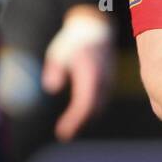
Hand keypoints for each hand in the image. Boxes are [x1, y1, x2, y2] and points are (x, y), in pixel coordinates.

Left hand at [42, 9, 114, 141]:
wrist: (96, 27)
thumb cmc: (73, 40)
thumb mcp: (59, 52)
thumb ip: (54, 70)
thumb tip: (51, 88)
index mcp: (90, 75)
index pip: (84, 105)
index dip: (74, 121)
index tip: (62, 132)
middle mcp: (103, 81)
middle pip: (93, 110)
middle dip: (79, 124)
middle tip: (64, 134)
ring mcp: (108, 81)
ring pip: (99, 106)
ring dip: (86, 118)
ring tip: (70, 128)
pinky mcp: (109, 81)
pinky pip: (102, 100)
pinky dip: (92, 110)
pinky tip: (81, 115)